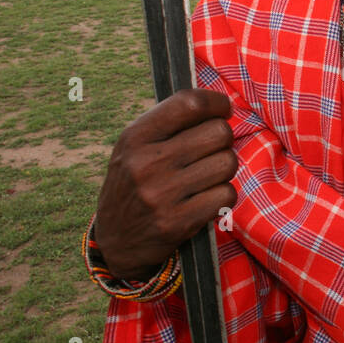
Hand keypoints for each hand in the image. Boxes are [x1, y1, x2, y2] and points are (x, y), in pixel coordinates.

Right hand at [95, 88, 238, 280]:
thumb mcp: (135, 146)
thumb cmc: (135, 182)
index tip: (222, 110)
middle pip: (218, 132)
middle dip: (223, 140)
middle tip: (211, 150)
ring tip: (206, 175)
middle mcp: (147, 163)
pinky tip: (206, 198)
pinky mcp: (177, 222)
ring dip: (224, 169)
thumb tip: (218, 102)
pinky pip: (226, 194)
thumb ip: (170, 122)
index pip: (189, 103)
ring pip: (227, 162)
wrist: (116, 240)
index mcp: (135, 137)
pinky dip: (223, 195)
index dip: (216, 102)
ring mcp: (162, 194)